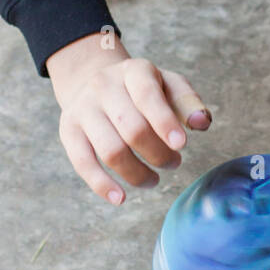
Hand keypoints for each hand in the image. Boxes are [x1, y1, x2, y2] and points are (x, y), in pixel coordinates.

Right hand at [47, 36, 211, 204]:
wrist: (93, 80)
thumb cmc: (142, 90)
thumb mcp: (168, 85)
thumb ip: (188, 102)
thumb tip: (202, 123)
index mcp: (133, 71)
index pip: (148, 96)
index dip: (165, 122)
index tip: (181, 145)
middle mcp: (103, 86)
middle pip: (132, 128)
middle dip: (158, 154)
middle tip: (174, 163)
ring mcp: (83, 108)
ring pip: (110, 150)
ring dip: (137, 174)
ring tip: (154, 180)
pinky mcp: (68, 130)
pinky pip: (82, 162)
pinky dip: (101, 185)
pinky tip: (120, 198)